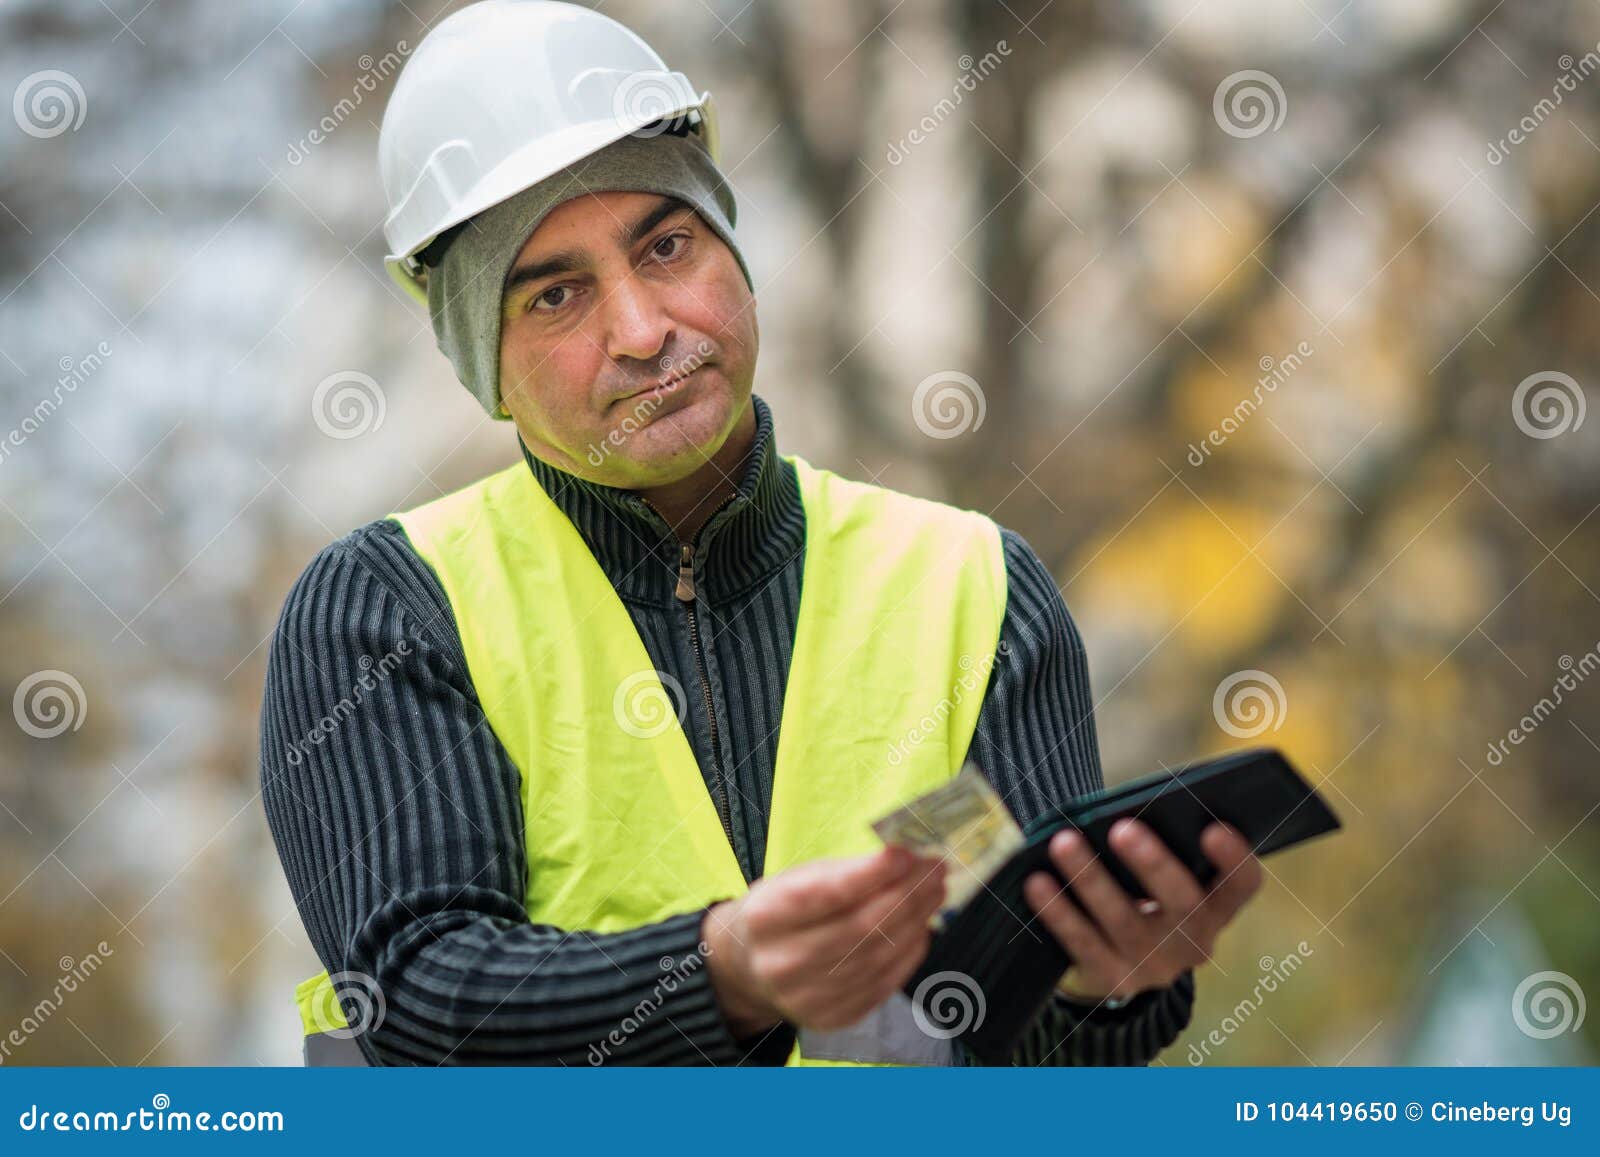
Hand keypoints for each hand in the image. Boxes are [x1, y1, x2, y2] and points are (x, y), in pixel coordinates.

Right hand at [703, 845, 946, 1034]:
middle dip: (907, 894)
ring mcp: (806, 997)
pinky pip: (884, 983)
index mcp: (765, 916)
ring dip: (916, 920)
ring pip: (878, 956)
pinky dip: (909, 952)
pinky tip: (921, 927)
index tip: (906, 853)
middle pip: (860, 928)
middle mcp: (781, 962)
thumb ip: (844, 872)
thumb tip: (907, 861)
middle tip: (935, 869)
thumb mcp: (795, 879)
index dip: (870, 874)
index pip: (825, 894)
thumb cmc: (783, 912)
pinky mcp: (832, 1018)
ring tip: (934, 892)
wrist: (752, 966)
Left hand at [1023, 819, 1261, 1002]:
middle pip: (1182, 903)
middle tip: (1122, 828)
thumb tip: (1121, 811)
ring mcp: (1154, 966)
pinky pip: (1082, 944)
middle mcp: (1194, 942)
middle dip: (1153, 864)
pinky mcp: (1113, 979)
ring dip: (1091, 879)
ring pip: (1124, 922)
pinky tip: (1036, 882)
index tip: (1213, 828)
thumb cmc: (1144, 892)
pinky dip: (1058, 911)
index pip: (1241, 884)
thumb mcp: (1163, 877)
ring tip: (1062, 842)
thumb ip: (1160, 847)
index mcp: (1217, 907)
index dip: (1235, 859)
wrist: (1118, 960)